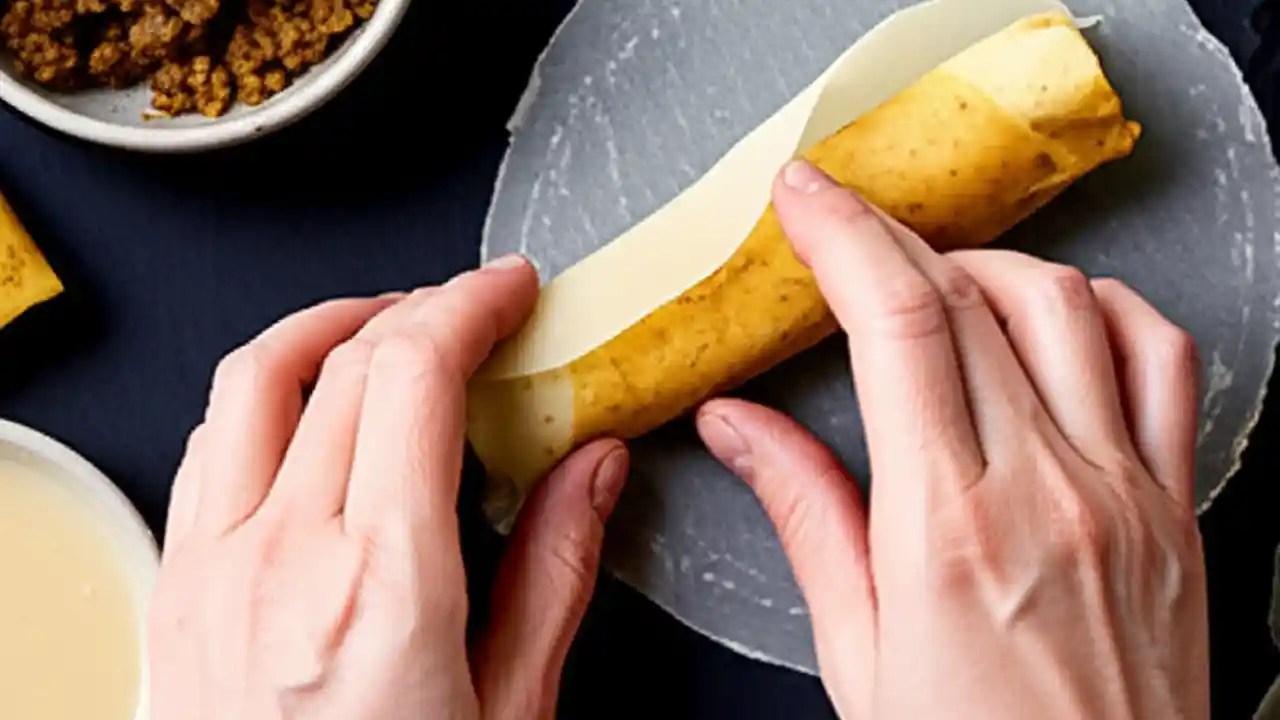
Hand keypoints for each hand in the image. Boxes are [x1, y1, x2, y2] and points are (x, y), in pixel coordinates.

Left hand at [148, 258, 629, 719]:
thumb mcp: (512, 711)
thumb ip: (554, 572)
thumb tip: (594, 467)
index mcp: (383, 583)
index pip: (414, 374)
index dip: (470, 304)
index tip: (510, 291)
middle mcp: (281, 556)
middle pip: (344, 357)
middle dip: (420, 307)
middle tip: (474, 314)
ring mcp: (211, 567)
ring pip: (256, 378)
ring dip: (331, 329)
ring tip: (388, 331)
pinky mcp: (175, 587)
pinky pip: (208, 441)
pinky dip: (268, 393)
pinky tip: (311, 414)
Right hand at [697, 160, 1208, 718]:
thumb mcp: (858, 651)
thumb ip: (804, 517)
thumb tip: (739, 426)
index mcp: (947, 526)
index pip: (898, 324)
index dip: (843, 236)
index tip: (802, 199)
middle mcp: (1046, 488)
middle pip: (968, 295)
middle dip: (887, 235)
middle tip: (838, 229)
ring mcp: (1125, 491)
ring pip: (1064, 303)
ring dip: (985, 266)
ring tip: (934, 284)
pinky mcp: (1176, 507)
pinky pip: (1163, 358)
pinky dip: (1103, 307)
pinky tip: (1056, 319)